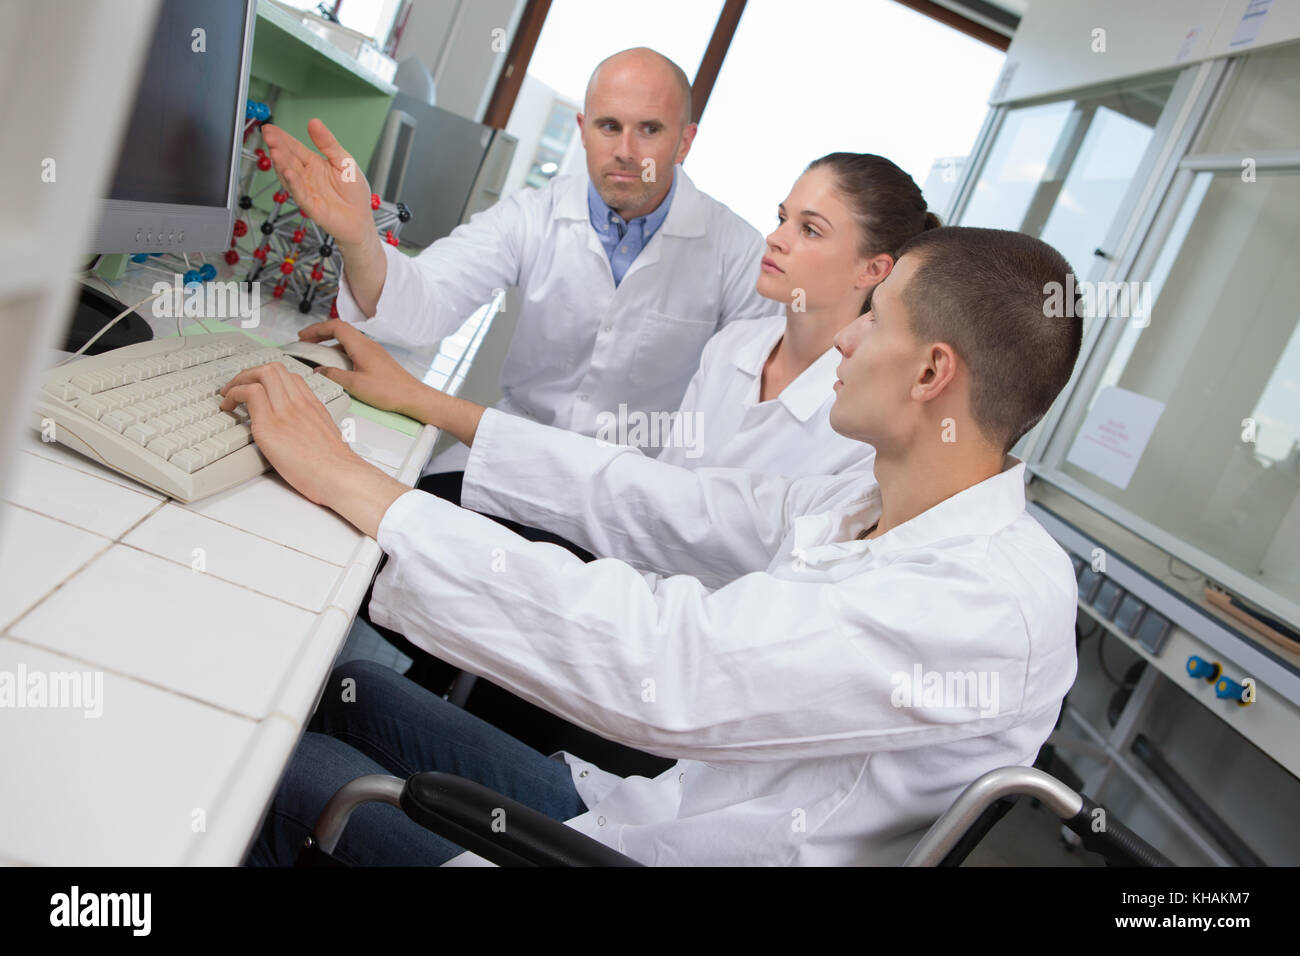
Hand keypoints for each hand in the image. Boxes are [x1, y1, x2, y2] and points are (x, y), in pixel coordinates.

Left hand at [218, 362, 408, 535]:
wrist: (340, 476)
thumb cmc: (336, 467)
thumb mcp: (327, 439)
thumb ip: (312, 429)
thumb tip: (300, 435)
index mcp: (313, 406)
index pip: (290, 377)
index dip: (269, 380)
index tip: (259, 389)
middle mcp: (300, 403)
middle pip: (273, 369)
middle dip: (250, 374)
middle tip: (238, 387)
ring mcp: (285, 411)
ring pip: (261, 374)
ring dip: (239, 381)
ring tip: (229, 396)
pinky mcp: (270, 425)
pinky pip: (249, 393)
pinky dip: (234, 394)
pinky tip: (228, 407)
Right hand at [262, 119, 375, 248]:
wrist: (361, 219)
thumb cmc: (354, 192)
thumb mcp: (344, 160)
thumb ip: (328, 143)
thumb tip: (314, 122)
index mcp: (314, 164)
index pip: (294, 148)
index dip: (282, 138)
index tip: (270, 128)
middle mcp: (306, 177)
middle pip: (288, 160)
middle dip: (278, 147)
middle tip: (269, 136)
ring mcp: (306, 191)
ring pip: (290, 176)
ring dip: (282, 164)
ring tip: (275, 151)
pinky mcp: (311, 206)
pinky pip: (300, 193)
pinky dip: (294, 183)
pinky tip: (288, 172)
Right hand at [297, 319, 427, 416]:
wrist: (413, 397)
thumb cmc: (391, 391)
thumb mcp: (356, 385)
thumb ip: (334, 376)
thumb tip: (319, 371)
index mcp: (362, 346)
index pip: (335, 326)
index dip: (316, 328)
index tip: (303, 336)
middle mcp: (368, 345)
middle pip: (340, 330)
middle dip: (320, 334)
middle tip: (306, 342)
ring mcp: (373, 352)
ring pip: (347, 340)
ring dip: (330, 344)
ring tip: (317, 354)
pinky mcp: (376, 360)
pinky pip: (354, 350)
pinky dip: (340, 352)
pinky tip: (335, 365)